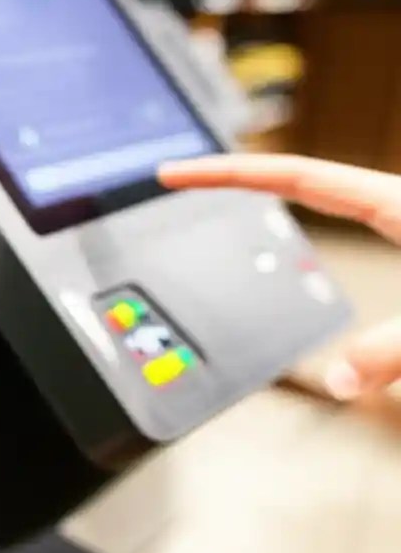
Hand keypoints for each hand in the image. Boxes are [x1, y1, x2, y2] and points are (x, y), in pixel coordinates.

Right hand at [160, 154, 400, 398]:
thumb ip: (391, 352)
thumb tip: (337, 379)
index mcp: (395, 202)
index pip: (293, 176)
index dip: (226, 173)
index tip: (174, 175)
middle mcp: (397, 208)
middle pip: (297, 185)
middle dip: (237, 180)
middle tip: (183, 182)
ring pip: (330, 215)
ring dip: (285, 214)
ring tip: (243, 220)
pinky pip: (353, 242)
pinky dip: (323, 256)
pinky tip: (326, 286)